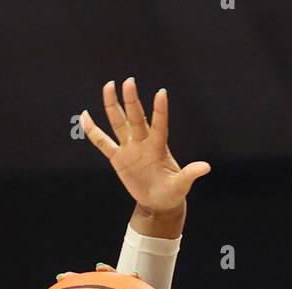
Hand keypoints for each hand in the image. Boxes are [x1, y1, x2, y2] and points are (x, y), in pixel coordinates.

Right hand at [81, 79, 209, 216]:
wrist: (158, 202)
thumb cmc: (172, 192)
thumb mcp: (181, 185)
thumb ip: (190, 174)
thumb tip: (206, 167)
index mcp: (159, 147)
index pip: (160, 125)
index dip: (160, 110)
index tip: (161, 93)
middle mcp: (143, 142)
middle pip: (136, 118)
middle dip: (132, 101)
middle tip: (129, 82)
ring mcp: (129, 148)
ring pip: (119, 123)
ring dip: (113, 106)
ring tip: (109, 86)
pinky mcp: (118, 158)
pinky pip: (102, 142)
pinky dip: (93, 131)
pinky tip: (85, 116)